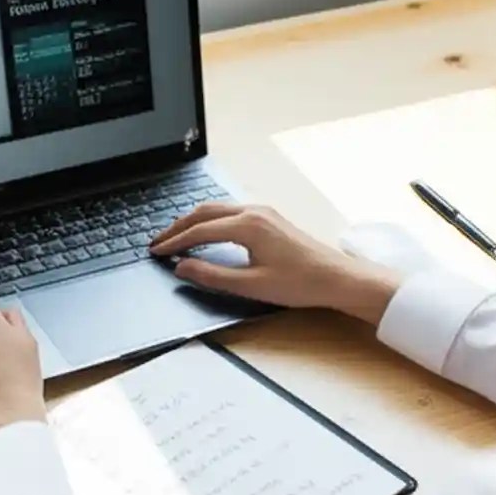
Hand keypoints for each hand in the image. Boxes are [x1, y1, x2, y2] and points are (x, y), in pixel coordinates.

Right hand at [150, 203, 402, 324]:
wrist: (338, 278)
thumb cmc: (300, 284)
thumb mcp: (252, 285)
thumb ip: (212, 276)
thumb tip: (182, 268)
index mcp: (247, 225)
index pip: (200, 231)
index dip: (175, 242)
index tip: (156, 252)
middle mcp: (253, 211)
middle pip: (204, 212)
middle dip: (178, 227)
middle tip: (158, 242)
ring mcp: (263, 211)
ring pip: (217, 208)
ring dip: (193, 221)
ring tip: (176, 237)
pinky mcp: (269, 217)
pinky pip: (230, 211)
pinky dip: (210, 220)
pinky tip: (206, 232)